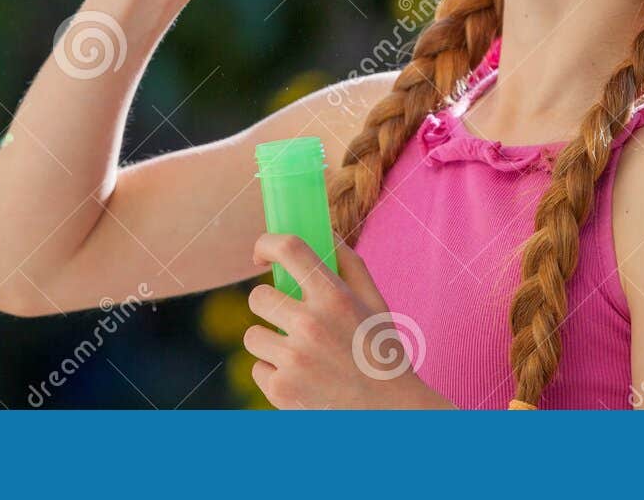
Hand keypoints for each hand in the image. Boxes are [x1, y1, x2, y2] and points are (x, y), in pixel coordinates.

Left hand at [243, 233, 451, 409]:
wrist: (391, 414)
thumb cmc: (381, 352)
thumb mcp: (374, 302)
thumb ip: (348, 262)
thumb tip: (322, 229)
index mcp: (334, 297)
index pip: (288, 249)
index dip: (266, 243)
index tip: (261, 254)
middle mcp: (310, 325)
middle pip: (257, 297)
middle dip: (268, 304)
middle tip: (286, 315)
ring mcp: (293, 360)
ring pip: (252, 335)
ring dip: (269, 341)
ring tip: (299, 353)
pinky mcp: (280, 391)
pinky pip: (257, 368)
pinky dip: (273, 373)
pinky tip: (301, 379)